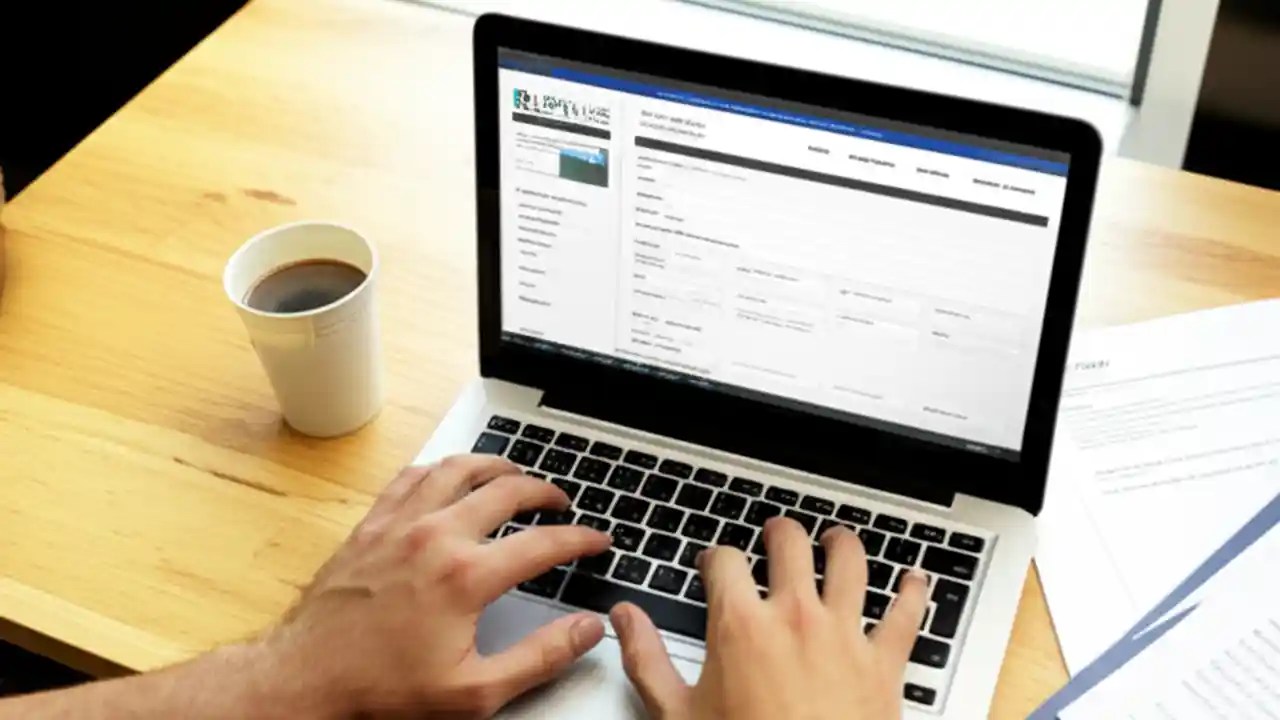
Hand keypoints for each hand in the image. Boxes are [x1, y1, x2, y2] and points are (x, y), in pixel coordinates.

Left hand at [260, 455, 611, 717]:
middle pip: (505, 491)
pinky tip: (448, 474)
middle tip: (561, 502)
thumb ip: (540, 657)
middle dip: (543, 491)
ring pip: (457, 470)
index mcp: (466, 577)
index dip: (580, 540)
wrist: (307, 680)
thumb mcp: (476, 692)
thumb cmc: (382, 690)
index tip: (597, 540)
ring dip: (494, 465)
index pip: (544, 544)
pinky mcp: (371, 526)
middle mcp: (435, 537)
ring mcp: (399, 525)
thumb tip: (584, 631)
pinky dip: (439, 468)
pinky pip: (411, 478)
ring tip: (514, 472)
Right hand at [612, 517, 928, 719]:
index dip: (716, 555)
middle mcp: (795, 617)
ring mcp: (844, 634)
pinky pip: (907, 613)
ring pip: (850, 561)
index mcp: (741, 625)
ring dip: (843, 543)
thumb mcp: (677, 714)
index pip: (725, 560)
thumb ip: (646, 658)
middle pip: (790, 544)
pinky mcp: (884, 661)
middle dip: (780, 532)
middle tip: (777, 532)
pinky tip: (915, 580)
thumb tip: (624, 618)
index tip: (715, 563)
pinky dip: (914, 592)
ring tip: (837, 538)